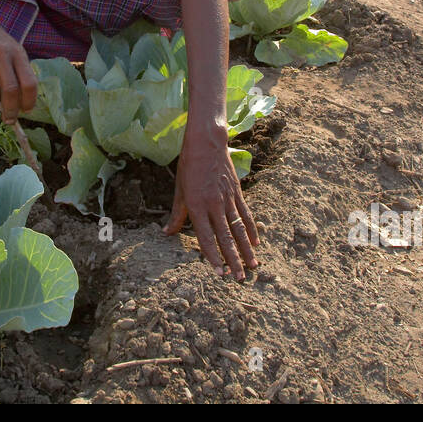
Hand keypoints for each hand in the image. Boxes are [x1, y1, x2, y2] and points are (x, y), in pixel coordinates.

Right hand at [0, 13, 36, 121]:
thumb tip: (19, 106)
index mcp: (17, 53)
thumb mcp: (13, 52)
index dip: (29, 101)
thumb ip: (17, 75)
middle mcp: (2, 55)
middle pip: (10, 90)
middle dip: (11, 110)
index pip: (29, 82)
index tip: (26, 111)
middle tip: (9, 120)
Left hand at [164, 126, 258, 278]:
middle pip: (226, 237)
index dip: (213, 257)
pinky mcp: (237, 192)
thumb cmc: (188, 165)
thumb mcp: (179, 190)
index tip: (219, 273)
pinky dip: (251, 229)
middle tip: (240, 279)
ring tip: (253, 266)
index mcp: (197, 205)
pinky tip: (256, 243)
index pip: (206, 237)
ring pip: (239, 229)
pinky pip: (246, 214)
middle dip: (233, 260)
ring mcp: (228, 198)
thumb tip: (167, 233)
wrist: (206, 142)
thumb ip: (176, 214)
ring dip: (246, 249)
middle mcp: (214, 204)